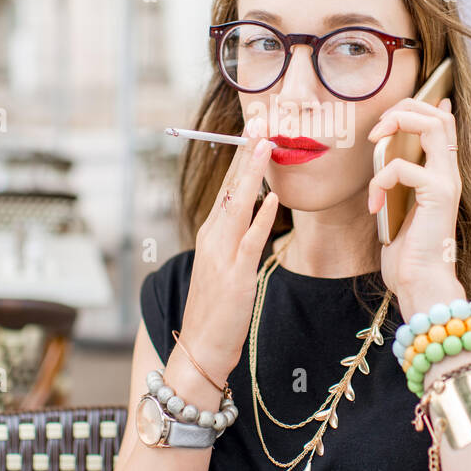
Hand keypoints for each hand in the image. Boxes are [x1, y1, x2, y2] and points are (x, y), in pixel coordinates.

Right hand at [180, 117, 279, 379]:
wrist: (199, 349)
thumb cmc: (215, 310)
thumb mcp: (223, 266)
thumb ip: (236, 238)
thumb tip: (255, 210)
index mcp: (211, 234)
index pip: (227, 188)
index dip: (240, 158)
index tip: (253, 130)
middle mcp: (213, 238)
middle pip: (230, 187)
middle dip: (244, 154)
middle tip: (258, 121)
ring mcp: (222, 255)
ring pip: (238, 205)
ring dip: (251, 174)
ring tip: (265, 145)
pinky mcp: (236, 275)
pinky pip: (250, 240)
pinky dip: (261, 216)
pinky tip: (272, 198)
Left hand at [367, 96, 464, 320]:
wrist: (421, 285)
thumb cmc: (408, 254)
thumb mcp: (398, 208)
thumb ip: (397, 182)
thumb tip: (388, 157)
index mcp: (441, 175)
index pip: (443, 121)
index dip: (419, 105)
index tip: (389, 117)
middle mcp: (449, 174)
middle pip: (438, 114)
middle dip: (403, 109)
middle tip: (377, 130)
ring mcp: (446, 182)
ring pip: (432, 125)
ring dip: (396, 125)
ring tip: (375, 143)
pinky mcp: (437, 195)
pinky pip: (403, 168)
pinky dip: (380, 181)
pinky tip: (375, 206)